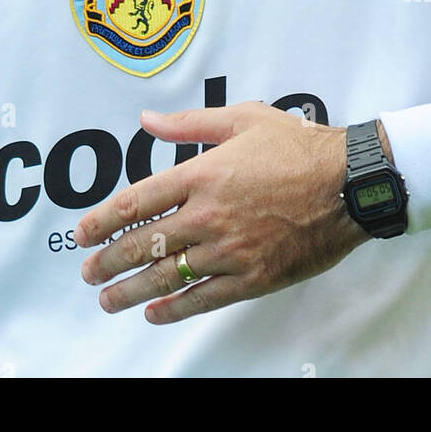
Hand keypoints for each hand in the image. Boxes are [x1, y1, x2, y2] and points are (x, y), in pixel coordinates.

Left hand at [73, 102, 372, 323]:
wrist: (348, 183)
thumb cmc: (297, 146)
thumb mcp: (240, 118)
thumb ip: (188, 123)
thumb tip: (146, 120)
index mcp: (202, 174)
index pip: (136, 202)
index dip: (102, 220)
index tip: (82, 232)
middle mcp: (208, 216)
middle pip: (143, 244)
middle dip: (108, 261)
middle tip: (88, 272)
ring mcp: (230, 250)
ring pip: (167, 277)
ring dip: (130, 291)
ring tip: (107, 300)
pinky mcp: (253, 277)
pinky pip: (204, 298)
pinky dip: (174, 309)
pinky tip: (154, 313)